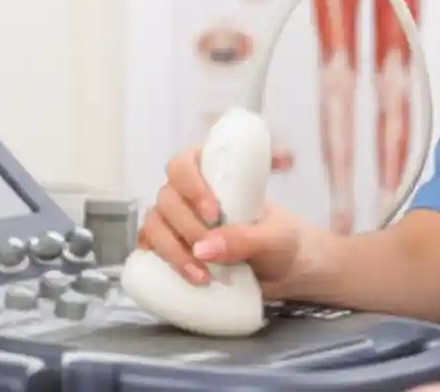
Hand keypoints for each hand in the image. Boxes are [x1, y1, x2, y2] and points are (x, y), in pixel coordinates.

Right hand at [135, 146, 305, 297]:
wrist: (287, 270)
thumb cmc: (282, 239)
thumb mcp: (275, 238)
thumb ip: (247, 239)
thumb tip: (204, 248)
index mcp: (214, 173)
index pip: (184, 164)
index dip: (191, 185)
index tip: (214, 212)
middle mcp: (189, 194)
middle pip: (166, 198)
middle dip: (187, 226)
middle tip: (211, 248)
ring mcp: (176, 222)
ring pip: (154, 226)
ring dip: (172, 250)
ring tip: (202, 275)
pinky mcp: (171, 248)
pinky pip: (151, 250)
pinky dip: (163, 262)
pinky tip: (185, 276)